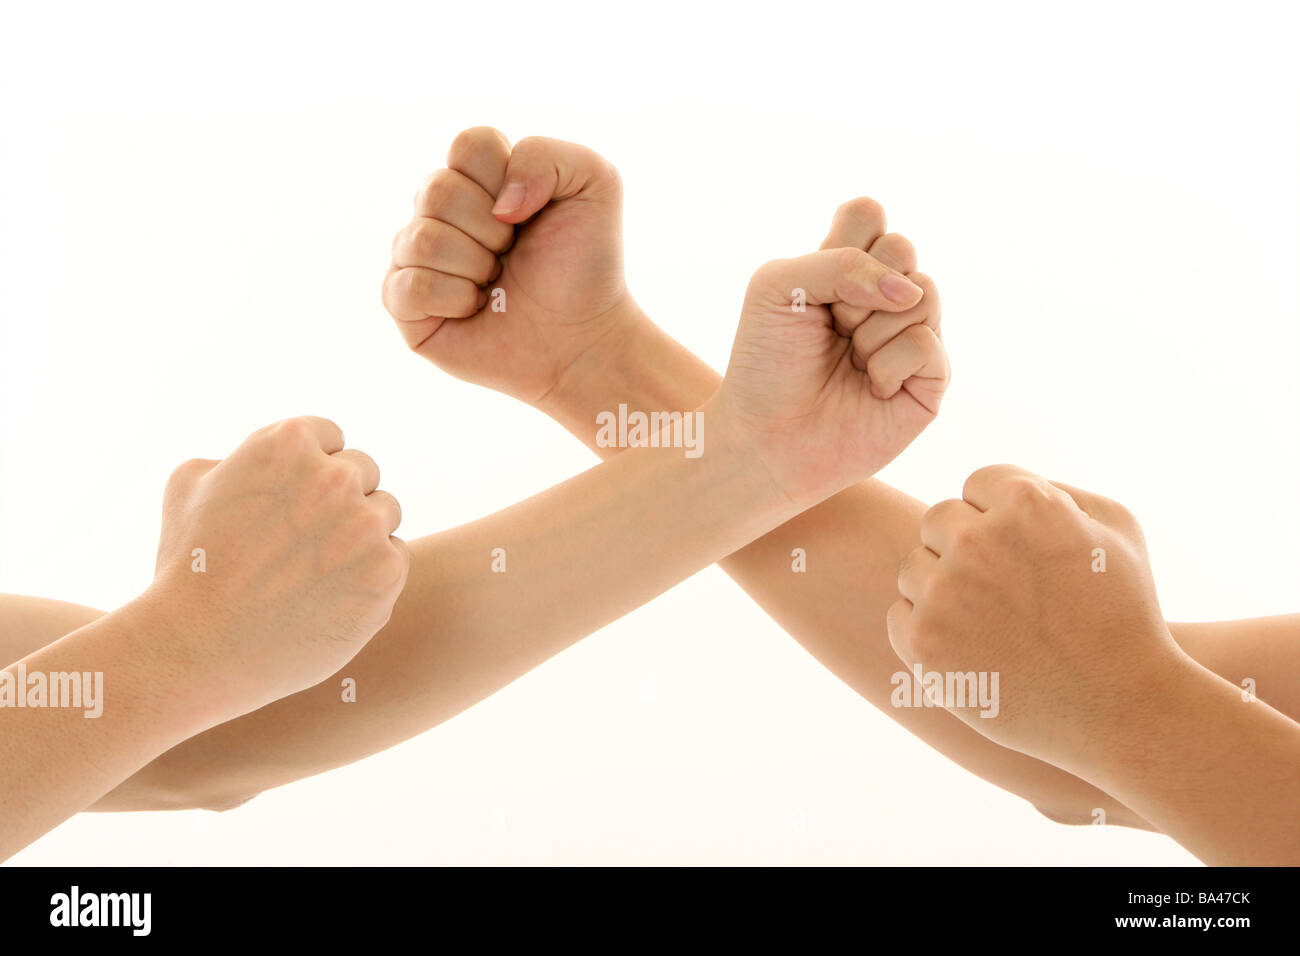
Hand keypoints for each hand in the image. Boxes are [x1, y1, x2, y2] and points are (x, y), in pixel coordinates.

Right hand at [146, 416, 408, 717]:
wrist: (197, 649)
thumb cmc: (187, 567)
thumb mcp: (190, 487)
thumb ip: (240, 456)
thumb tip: (273, 454)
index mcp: (290, 443)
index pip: (330, 438)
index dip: (310, 470)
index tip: (291, 502)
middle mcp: (335, 477)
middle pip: (363, 472)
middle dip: (339, 500)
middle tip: (304, 540)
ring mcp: (365, 525)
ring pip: (385, 512)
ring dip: (360, 534)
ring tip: (315, 569)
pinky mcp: (386, 572)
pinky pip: (395, 556)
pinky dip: (369, 573)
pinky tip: (330, 594)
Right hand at [382, 128, 635, 404]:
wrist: (582, 337)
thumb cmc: (586, 265)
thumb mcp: (595, 185)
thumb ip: (546, 155)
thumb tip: (497, 203)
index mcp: (481, 176)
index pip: (468, 144)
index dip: (502, 178)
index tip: (529, 212)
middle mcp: (443, 211)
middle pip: (438, 189)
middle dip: (492, 231)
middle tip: (514, 254)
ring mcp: (419, 256)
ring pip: (421, 239)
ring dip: (475, 267)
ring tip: (497, 284)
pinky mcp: (406, 304)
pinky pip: (409, 286)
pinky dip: (452, 299)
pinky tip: (473, 308)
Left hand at [708, 198, 948, 507]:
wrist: (765, 438)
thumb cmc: (764, 365)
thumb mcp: (776, 287)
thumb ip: (838, 261)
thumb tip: (907, 291)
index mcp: (846, 268)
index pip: (869, 214)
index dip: (845, 242)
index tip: (812, 286)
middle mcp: (884, 296)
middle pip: (901, 247)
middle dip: (855, 288)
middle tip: (831, 327)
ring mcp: (911, 334)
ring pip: (922, 293)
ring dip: (870, 331)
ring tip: (849, 362)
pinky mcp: (930, 379)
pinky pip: (927, 344)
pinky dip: (887, 366)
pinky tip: (870, 389)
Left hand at [887, 464, 1183, 773]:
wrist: (1121, 709)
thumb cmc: (1124, 613)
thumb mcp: (1117, 528)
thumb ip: (1053, 490)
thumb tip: (994, 488)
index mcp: (1024, 503)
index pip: (976, 484)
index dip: (1001, 519)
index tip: (1027, 555)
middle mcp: (976, 540)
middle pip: (938, 521)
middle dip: (966, 549)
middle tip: (1007, 592)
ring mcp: (944, 592)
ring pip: (914, 568)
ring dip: (943, 589)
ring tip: (993, 624)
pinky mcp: (922, 641)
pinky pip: (901, 616)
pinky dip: (927, 632)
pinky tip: (973, 650)